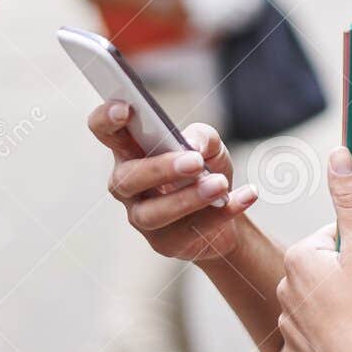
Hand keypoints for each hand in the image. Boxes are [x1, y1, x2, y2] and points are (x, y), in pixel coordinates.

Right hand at [88, 100, 258, 261]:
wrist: (225, 209)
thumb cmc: (205, 168)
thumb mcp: (209, 145)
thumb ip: (201, 137)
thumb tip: (191, 146)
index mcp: (130, 151)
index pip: (104, 130)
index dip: (106, 119)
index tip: (125, 108)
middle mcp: (127, 185)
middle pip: (127, 178)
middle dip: (160, 169)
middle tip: (195, 162)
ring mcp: (143, 217)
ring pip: (154, 213)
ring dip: (189, 198)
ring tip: (220, 184)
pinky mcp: (166, 242)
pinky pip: (193, 230)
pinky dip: (224, 212)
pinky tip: (246, 195)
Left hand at [275, 146, 351, 351]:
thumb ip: (350, 200)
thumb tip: (338, 155)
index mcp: (298, 257)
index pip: (333, 238)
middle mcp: (284, 287)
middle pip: (325, 269)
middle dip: (347, 276)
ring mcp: (289, 324)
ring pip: (320, 302)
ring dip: (339, 305)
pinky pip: (317, 335)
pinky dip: (333, 336)